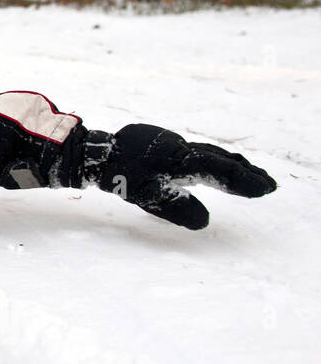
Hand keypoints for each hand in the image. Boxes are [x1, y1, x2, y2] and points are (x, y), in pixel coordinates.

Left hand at [82, 123, 276, 229]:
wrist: (96, 153)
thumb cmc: (120, 176)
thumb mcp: (148, 196)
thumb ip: (177, 208)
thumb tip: (204, 222)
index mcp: (181, 160)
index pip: (220, 172)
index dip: (244, 182)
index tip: (266, 189)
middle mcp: (181, 147)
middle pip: (220, 159)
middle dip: (245, 172)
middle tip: (268, 183)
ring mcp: (171, 142)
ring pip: (208, 152)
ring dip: (229, 164)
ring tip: (248, 173)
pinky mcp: (162, 141)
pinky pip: (194, 149)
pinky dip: (211, 158)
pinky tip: (211, 165)